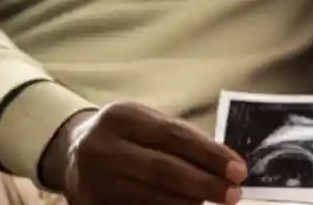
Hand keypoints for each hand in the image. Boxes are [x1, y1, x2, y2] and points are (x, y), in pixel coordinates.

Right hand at [40, 102, 246, 204]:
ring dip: (188, 203)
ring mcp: (93, 181)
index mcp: (120, 117)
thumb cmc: (125, 136)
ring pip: (151, 198)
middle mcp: (102, 148)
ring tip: (213, 202)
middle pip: (163, 170)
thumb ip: (181, 139)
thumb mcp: (146, 122)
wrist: (73, 153)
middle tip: (234, 194)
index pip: (174, 136)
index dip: (210, 155)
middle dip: (204, 183)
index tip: (239, 170)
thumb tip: (225, 164)